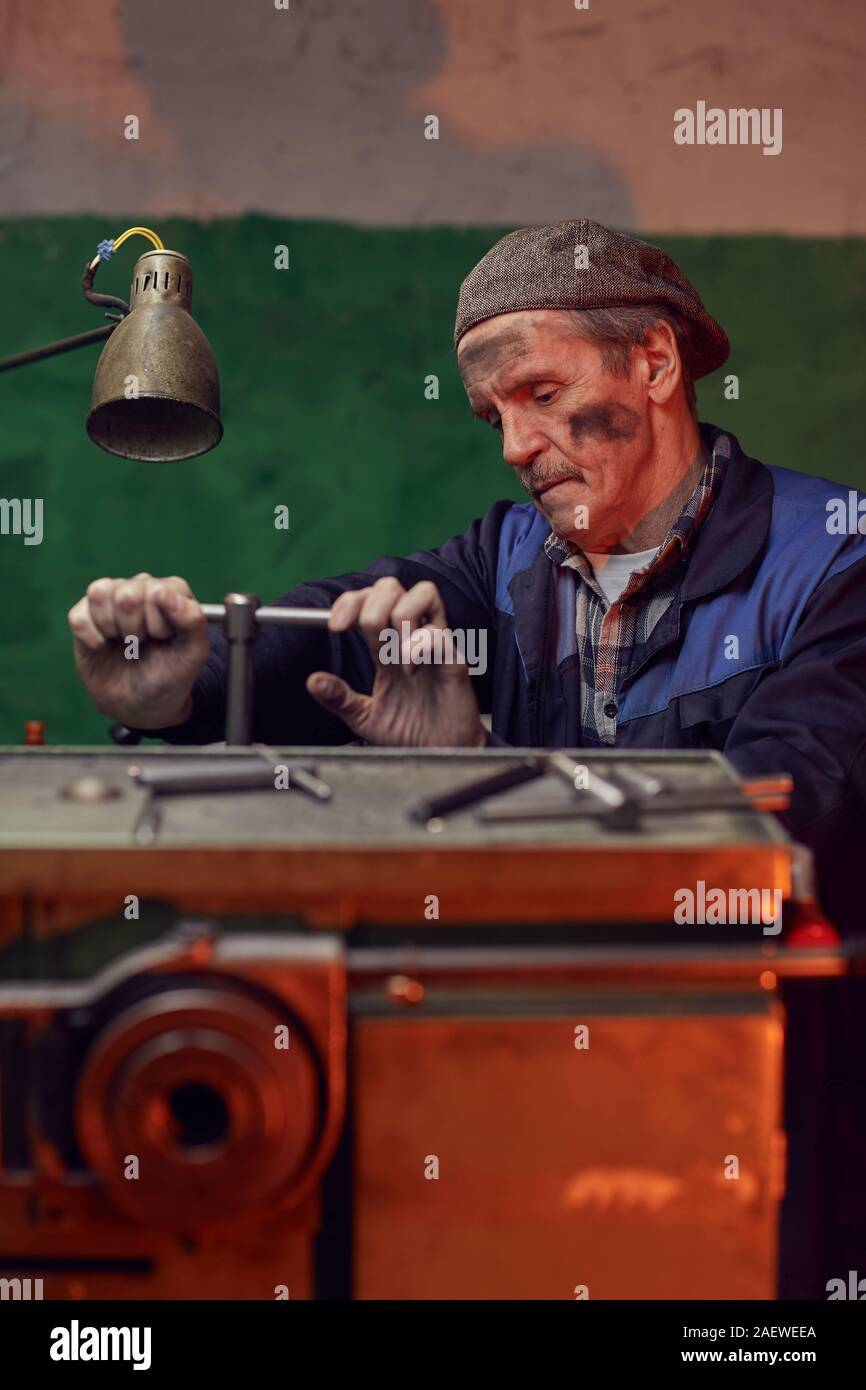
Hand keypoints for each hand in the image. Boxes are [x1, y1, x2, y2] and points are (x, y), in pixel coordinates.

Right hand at [68, 574, 207, 728]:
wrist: (139, 705)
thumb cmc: (169, 675)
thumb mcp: (193, 654)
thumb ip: (192, 620)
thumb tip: (165, 592)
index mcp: (172, 590)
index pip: (156, 592)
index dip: (157, 624)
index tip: (162, 639)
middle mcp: (142, 586)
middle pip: (126, 594)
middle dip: (134, 629)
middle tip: (141, 644)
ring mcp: (112, 596)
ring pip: (100, 593)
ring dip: (111, 628)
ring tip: (124, 643)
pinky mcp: (86, 613)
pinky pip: (79, 616)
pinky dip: (91, 638)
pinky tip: (104, 647)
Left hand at [306, 578, 487, 747]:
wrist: (438, 754)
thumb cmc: (409, 731)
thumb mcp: (363, 716)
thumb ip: (339, 698)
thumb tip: (313, 681)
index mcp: (387, 645)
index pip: (368, 600)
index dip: (349, 603)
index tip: (335, 627)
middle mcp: (411, 637)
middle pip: (392, 586)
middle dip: (372, 606)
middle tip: (368, 635)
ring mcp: (435, 644)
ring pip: (423, 593)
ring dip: (401, 617)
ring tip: (396, 654)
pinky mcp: (454, 660)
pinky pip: (439, 634)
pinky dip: (418, 648)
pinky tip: (411, 671)